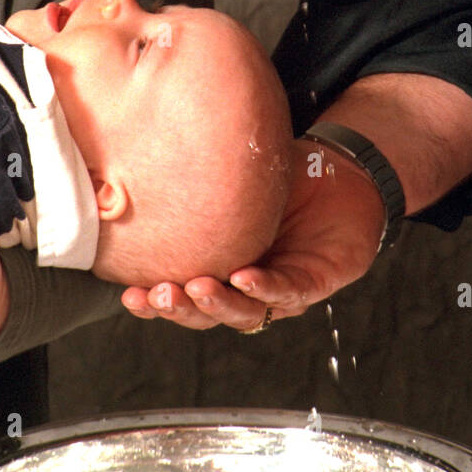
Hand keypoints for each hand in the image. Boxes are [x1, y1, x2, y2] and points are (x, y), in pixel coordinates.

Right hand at [120, 139, 384, 330]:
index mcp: (222, 269)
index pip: (183, 295)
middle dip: (181, 307)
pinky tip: (245, 277)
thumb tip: (151, 158)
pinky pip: (288, 290)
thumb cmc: (286, 180)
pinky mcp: (315, 281)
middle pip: (208, 313)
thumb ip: (202, 181)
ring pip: (246, 310)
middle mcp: (248, 287)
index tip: (128, 293)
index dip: (155, 303)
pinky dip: (265, 287)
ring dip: (219, 303)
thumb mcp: (238, 181)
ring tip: (197, 287)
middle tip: (158, 293)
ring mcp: (281, 289)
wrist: (343, 175)